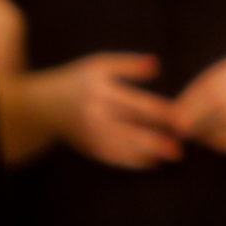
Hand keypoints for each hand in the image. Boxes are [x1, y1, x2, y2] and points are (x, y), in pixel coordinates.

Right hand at [40, 52, 181, 168]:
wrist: (43, 106)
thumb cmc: (79, 79)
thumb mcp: (100, 64)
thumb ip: (129, 64)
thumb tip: (156, 65)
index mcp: (102, 91)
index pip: (137, 104)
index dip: (161, 113)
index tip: (182, 117)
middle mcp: (96, 116)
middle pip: (131, 131)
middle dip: (157, 141)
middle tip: (180, 147)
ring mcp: (92, 136)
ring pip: (124, 149)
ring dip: (149, 154)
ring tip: (172, 155)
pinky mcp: (89, 149)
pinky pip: (114, 159)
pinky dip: (133, 162)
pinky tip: (152, 162)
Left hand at [169, 48, 225, 153]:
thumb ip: (217, 79)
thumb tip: (182, 103)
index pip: (210, 85)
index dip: (188, 101)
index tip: (172, 113)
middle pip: (216, 106)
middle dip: (193, 119)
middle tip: (176, 129)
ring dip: (205, 134)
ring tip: (193, 134)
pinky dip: (221, 143)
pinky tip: (213, 140)